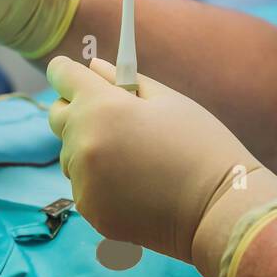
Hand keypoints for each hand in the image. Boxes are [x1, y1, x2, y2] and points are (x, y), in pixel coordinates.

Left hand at [46, 56, 276, 276]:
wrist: (219, 209)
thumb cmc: (200, 146)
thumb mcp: (168, 101)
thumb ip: (122, 80)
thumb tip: (93, 67)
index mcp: (101, 106)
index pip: (61, 74)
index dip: (68, 73)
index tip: (74, 76)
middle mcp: (83, 142)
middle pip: (57, 115)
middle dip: (76, 110)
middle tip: (112, 118)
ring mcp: (82, 179)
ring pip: (70, 155)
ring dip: (89, 150)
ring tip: (134, 158)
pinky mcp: (89, 208)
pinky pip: (83, 185)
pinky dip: (100, 183)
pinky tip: (136, 186)